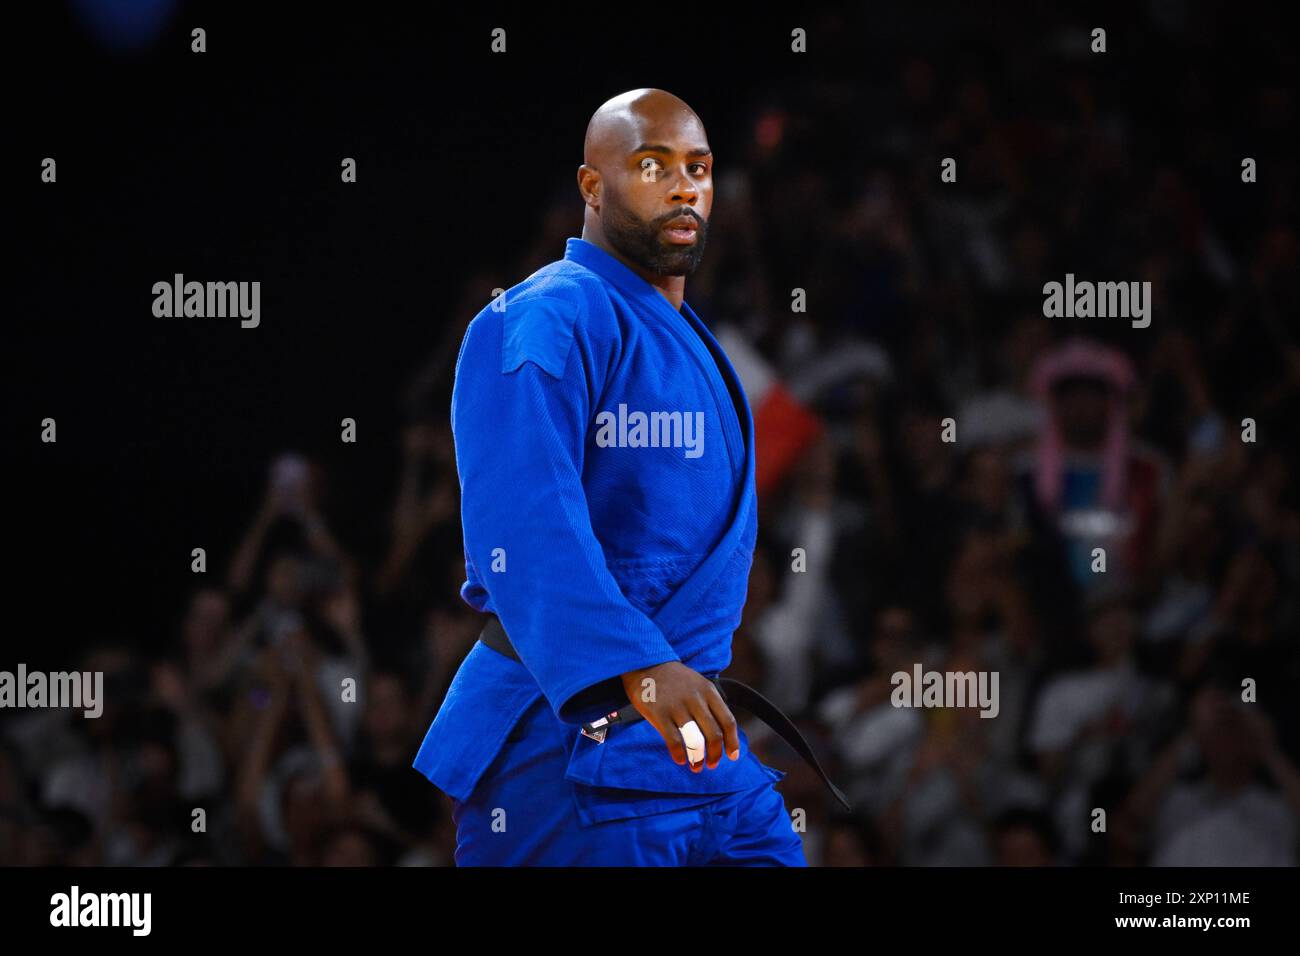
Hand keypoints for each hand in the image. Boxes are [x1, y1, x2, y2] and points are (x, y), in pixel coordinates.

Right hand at [620, 661, 740, 770]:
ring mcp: (677, 707)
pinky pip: (674, 740)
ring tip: (696, 767)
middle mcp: (696, 699)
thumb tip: (721, 733)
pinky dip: (679, 754)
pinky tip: (680, 759)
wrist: (645, 663)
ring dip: (698, 759)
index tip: (732, 756)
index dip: (732, 742)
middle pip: (714, 735)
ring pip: (696, 741)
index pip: (728, 721)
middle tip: (711, 765)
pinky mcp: (659, 714)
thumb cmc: (674, 679)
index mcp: (708, 692)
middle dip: (715, 755)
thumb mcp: (698, 683)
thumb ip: (709, 704)